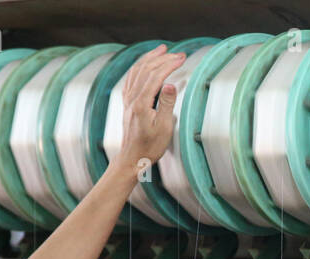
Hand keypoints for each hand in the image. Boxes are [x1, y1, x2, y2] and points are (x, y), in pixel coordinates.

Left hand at [110, 45, 185, 175]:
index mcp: (141, 104)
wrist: (132, 158)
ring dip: (150, 58)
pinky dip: (139, 66)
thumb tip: (171, 85)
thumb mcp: (163, 128)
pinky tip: (144, 63)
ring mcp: (128, 99)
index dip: (169, 65)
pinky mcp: (127, 102)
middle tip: (178, 54)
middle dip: (163, 59)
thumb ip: (167, 104)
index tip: (181, 58)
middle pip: (146, 70)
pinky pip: (131, 78)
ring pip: (137, 71)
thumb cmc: (150, 147)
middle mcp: (132, 98)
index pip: (156, 76)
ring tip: (161, 50)